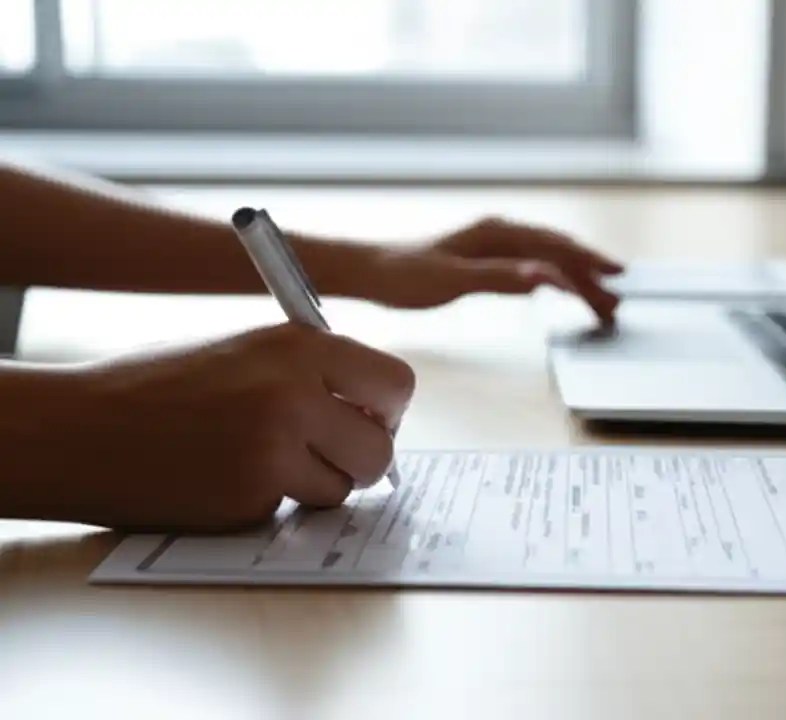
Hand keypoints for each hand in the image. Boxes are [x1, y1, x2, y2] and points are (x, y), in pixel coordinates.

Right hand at [25, 324, 414, 530]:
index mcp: (299, 345)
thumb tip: (379, 411)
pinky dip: (273, 502)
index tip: (367, 417)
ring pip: (345, 487)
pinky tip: (227, 477)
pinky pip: (294, 509)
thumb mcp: (248, 350)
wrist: (81, 428)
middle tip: (331, 454)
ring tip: (265, 461)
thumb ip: (314, 373)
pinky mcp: (251, 496)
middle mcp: (295, 393)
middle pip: (383, 447)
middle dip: (364, 458)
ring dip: (318, 484)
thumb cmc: (163, 385)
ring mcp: (274, 449)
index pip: (396, 383)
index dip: (386, 408)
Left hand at [344, 217, 624, 323]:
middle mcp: (501, 232)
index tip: (616, 281)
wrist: (369, 270)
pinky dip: (555, 276)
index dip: (589, 264)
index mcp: (499, 234)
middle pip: (558, 253)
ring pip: (547, 258)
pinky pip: (533, 264)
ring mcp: (494, 243)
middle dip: (590, 276)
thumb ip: (503, 279)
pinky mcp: (486, 256)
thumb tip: (548, 278)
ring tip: (601, 300)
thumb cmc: (405, 275)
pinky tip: (561, 288)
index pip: (556, 249)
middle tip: (616, 304)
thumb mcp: (455, 281)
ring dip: (576, 278)